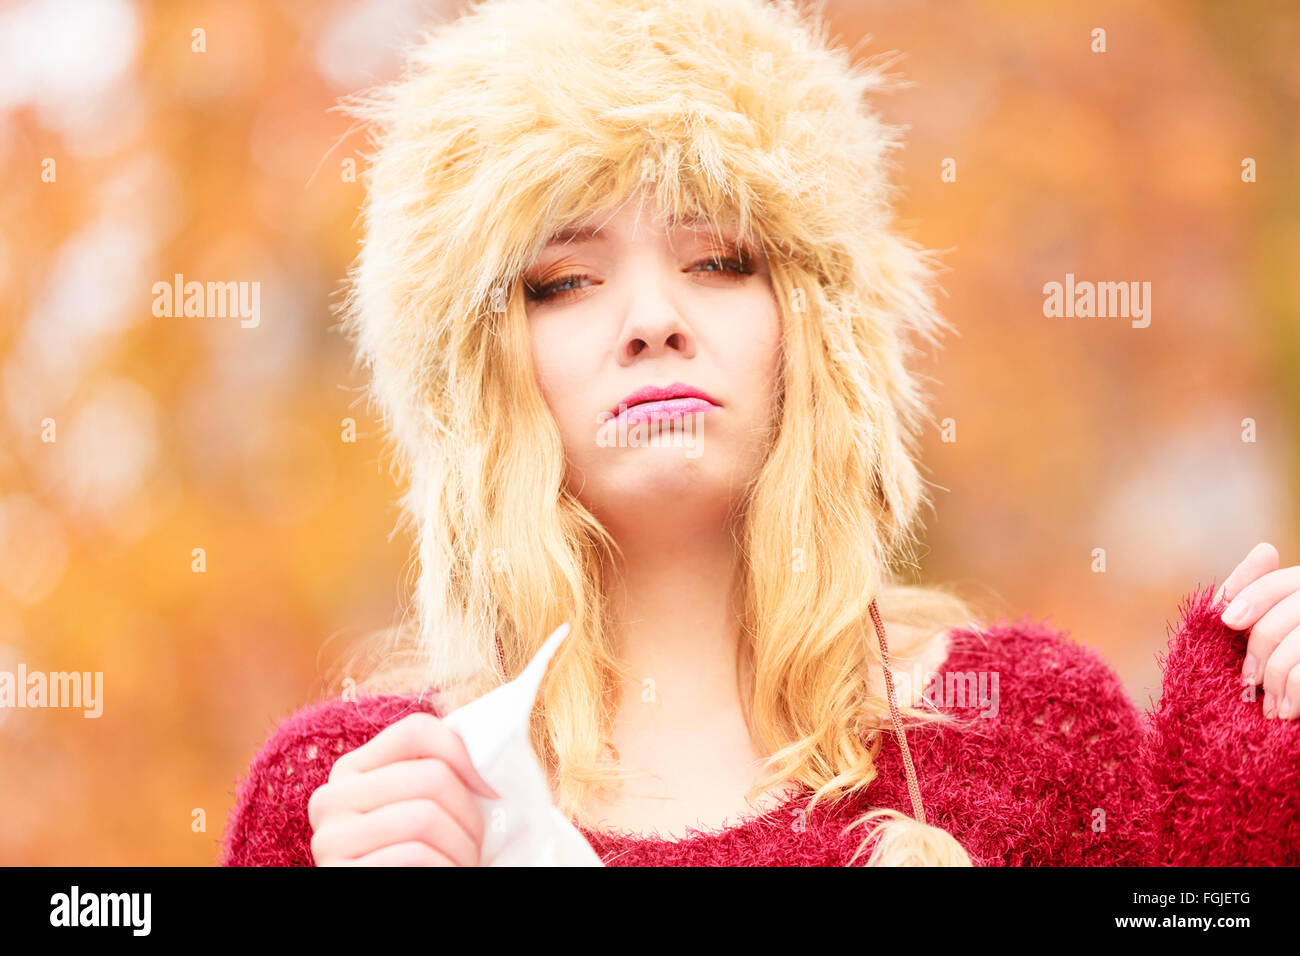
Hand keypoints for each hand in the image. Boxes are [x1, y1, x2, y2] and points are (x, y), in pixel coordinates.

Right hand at [308, 711, 500, 865]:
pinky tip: (443, 876)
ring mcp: (329, 838)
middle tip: (478, 843)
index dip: (464, 755)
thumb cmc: (416, 857)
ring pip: (425, 817)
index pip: (416, 731)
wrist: (394, 895)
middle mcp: (331, 798)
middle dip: (470, 815)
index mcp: (351, 770)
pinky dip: (444, 868)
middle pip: (430, 776)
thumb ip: (434, 773)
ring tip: (464, 862)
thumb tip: (486, 749)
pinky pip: (413, 854)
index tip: (490, 790)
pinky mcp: (339, 872)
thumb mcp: (418, 806)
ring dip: (462, 848)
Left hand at [1214, 542, 1299, 720]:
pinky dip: (1296, 694)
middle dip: (1263, 645)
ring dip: (1280, 677)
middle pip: (1295, 608)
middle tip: (1248, 683)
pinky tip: (1289, 713)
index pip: (1286, 582)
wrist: (1266, 753)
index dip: (1254, 596)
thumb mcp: (1250, 638)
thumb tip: (1265, 549)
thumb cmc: (1260, 685)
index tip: (1227, 622)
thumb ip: (1254, 595)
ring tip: (1271, 707)